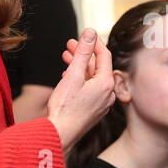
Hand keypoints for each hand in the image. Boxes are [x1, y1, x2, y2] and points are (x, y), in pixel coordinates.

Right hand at [47, 29, 114, 150]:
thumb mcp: (73, 74)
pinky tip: (68, 75)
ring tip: (66, 57)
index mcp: (106, 83)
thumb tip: (90, 33)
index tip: (84, 34)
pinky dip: (80, 79)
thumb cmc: (65, 107)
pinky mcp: (93, 110)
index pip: (105, 55)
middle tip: (70, 44)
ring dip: (80, 66)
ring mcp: (101, 103)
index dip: (94, 42)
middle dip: (83, 54)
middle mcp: (108, 94)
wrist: (59, 134)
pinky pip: (90, 89)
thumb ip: (83, 52)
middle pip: (98, 67)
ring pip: (92, 78)